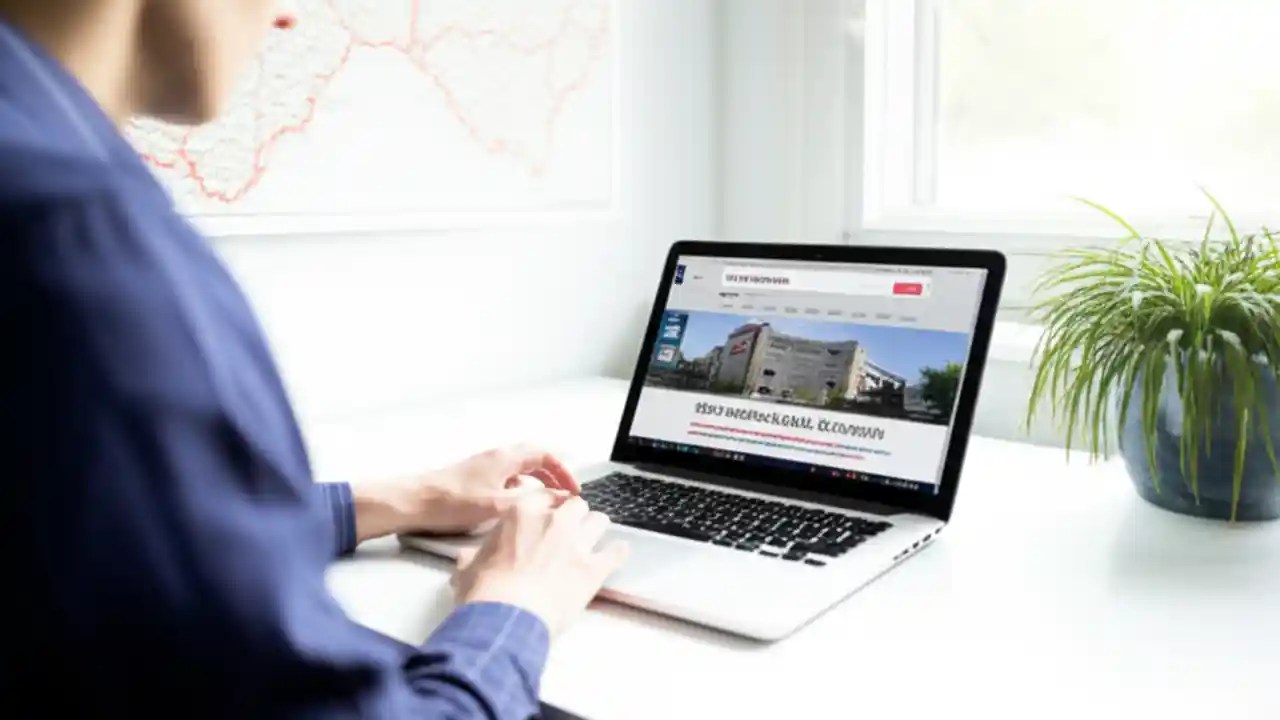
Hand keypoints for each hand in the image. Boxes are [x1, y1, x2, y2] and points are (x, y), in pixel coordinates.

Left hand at [352, 446, 579, 541]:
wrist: (414, 503)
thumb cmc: (453, 502)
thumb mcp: (501, 505)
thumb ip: (534, 501)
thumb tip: (561, 499)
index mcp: (507, 457)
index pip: (547, 455)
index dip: (565, 472)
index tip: (574, 491)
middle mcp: (498, 457)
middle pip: (536, 459)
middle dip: (554, 476)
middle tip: (566, 496)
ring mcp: (485, 467)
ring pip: (521, 469)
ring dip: (538, 483)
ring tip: (547, 503)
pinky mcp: (475, 479)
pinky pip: (508, 478)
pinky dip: (522, 489)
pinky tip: (518, 508)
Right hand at [452, 495, 628, 636]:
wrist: (507, 618)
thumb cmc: (483, 592)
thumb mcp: (468, 569)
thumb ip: (472, 557)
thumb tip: (465, 559)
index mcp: (521, 514)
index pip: (542, 500)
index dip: (545, 513)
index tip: (544, 524)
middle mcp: (554, 521)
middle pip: (575, 506)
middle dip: (573, 517)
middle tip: (568, 534)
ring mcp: (577, 542)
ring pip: (599, 521)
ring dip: (595, 530)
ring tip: (591, 542)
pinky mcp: (594, 568)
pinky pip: (617, 552)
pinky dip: (617, 554)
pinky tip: (616, 556)